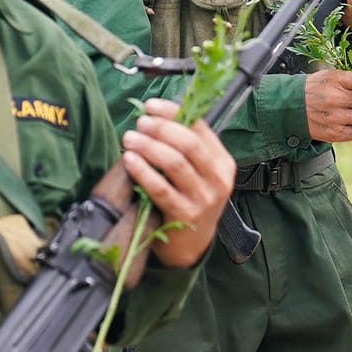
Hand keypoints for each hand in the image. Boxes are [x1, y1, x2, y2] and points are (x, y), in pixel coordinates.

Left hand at [121, 99, 238, 267]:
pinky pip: (161, 188)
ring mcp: (204, 198)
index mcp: (222, 162)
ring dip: (149, 146)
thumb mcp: (197, 173)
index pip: (200, 128)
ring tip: (129, 138)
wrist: (191, 245)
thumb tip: (154, 117)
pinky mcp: (186, 215)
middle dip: (160, 128)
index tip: (150, 105)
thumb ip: (184, 148)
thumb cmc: (189, 201)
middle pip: (189, 143)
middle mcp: (218, 178)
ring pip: (175, 163)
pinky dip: (143, 171)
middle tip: (139, 123)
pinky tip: (129, 160)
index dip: (173, 113)